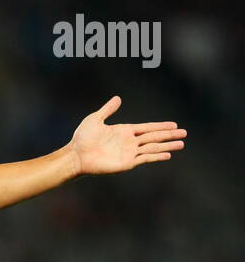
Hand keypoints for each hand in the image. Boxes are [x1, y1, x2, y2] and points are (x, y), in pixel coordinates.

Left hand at [70, 96, 186, 174]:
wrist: (76, 155)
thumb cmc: (82, 138)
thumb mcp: (95, 119)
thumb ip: (108, 109)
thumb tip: (118, 98)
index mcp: (124, 131)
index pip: (147, 128)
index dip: (161, 126)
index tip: (174, 125)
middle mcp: (129, 142)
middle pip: (154, 137)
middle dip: (169, 135)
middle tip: (185, 134)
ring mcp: (128, 153)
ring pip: (153, 148)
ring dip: (167, 146)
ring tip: (181, 145)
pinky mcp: (126, 163)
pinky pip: (144, 158)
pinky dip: (156, 156)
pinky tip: (167, 155)